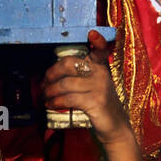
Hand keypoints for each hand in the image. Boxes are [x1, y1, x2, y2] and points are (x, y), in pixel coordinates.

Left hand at [42, 30, 129, 146]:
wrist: (115, 127)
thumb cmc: (99, 104)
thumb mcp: (94, 86)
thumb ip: (80, 76)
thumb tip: (53, 74)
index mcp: (101, 66)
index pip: (101, 49)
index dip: (97, 40)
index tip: (91, 33)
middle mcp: (102, 73)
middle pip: (70, 63)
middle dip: (52, 72)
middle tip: (44, 81)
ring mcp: (100, 87)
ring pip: (65, 83)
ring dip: (50, 90)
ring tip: (45, 95)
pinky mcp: (95, 102)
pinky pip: (69, 98)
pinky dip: (56, 101)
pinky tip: (51, 104)